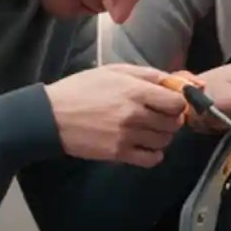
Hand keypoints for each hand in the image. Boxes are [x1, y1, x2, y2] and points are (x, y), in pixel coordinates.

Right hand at [46, 64, 186, 167]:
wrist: (52, 116)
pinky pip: (152, 159)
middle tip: (158, 115)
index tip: (169, 102)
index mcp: (136, 91)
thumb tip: (177, 81)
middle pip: (173, 123)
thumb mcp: (114, 71)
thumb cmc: (82, 89)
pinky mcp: (119, 153)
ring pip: (164, 141)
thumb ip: (148, 75)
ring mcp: (127, 136)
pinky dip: (154, 154)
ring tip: (148, 129)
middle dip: (170, 119)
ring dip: (162, 136)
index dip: (178, 102)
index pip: (178, 103)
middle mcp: (135, 115)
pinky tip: (144, 145)